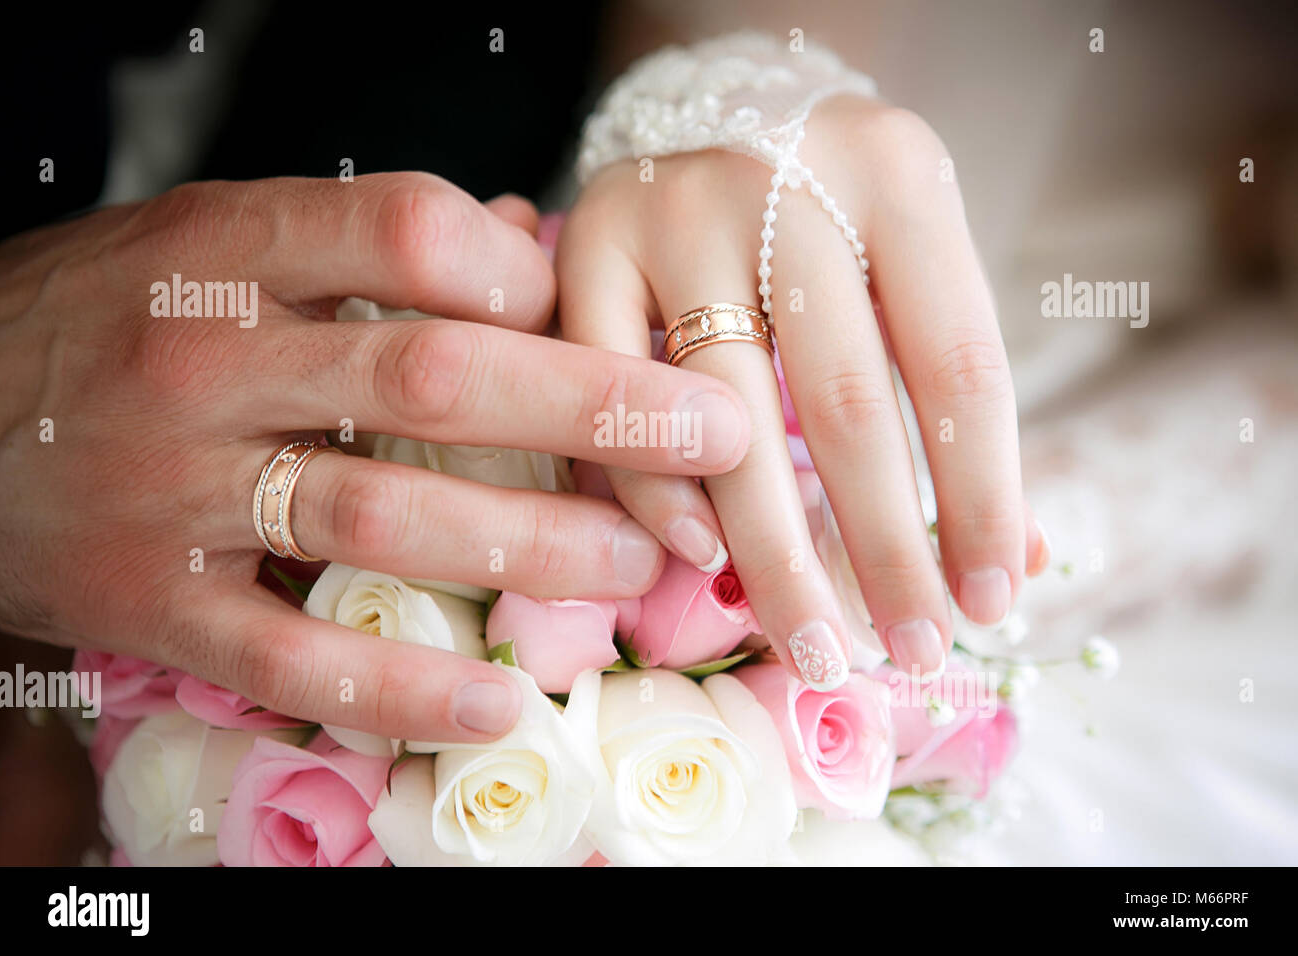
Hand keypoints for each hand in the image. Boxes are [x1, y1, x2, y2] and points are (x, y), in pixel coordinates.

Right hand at [0, 173, 748, 739]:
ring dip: (531, 547)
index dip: (527, 271)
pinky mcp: (147, 605)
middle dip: (594, 410)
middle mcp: (203, 362)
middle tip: (716, 434)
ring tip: (639, 563)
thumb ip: (364, 243)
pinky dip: (399, 689)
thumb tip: (531, 246)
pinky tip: (499, 704)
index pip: (407, 230)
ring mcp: (173, 491)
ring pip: (382, 519)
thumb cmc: (113, 314)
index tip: (601, 311)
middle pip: (432, 378)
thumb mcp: (215, 238)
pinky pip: (289, 656)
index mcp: (224, 248)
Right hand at [557, 97, 1048, 686]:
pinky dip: (659, 489)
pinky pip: (618, 395)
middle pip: (846, 402)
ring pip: (724, 416)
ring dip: (776, 556)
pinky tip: (705, 560)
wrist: (715, 116)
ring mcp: (675, 211)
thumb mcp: (913, 274)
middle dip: (884, 552)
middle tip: (910, 652)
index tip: (989, 603)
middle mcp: (785, 182)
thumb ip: (957, 404)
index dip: (983, 500)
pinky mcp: (588, 243)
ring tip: (818, 647)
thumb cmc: (836, 221)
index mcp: (899, 177)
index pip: (960, 364)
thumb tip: (1015, 564)